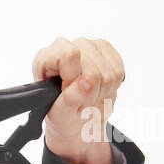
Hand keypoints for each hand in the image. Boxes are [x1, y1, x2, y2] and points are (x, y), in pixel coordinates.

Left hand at [32, 37, 125, 163]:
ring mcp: (86, 45)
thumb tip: (87, 81)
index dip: (74, 79)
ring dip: (102, 91)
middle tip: (81, 101)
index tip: (69, 92)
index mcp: (45, 58)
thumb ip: (70, 98)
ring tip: (89, 96)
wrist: (76, 118)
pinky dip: (112, 86)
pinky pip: (118, 71)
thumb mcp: (62, 114)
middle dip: (91, 91)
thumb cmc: (64, 113)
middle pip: (93, 68)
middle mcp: (65, 46)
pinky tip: (99, 89)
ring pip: (109, 72)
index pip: (69, 56)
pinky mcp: (105, 49)